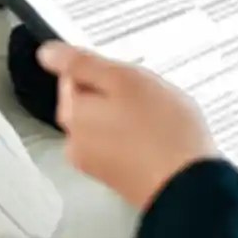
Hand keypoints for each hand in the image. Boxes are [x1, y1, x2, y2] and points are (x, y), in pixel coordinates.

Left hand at [36, 43, 218, 209]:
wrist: (189, 184)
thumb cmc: (163, 131)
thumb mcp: (123, 79)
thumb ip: (82, 63)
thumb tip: (48, 53)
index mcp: (73, 114)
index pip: (73, 74)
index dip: (104, 69)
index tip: (125, 74)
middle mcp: (77, 142)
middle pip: (91, 100)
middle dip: (117, 93)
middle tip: (147, 94)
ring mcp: (97, 163)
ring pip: (109, 122)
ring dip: (129, 115)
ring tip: (158, 117)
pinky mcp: (118, 176)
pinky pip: (123, 144)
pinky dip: (139, 137)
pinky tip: (160, 136)